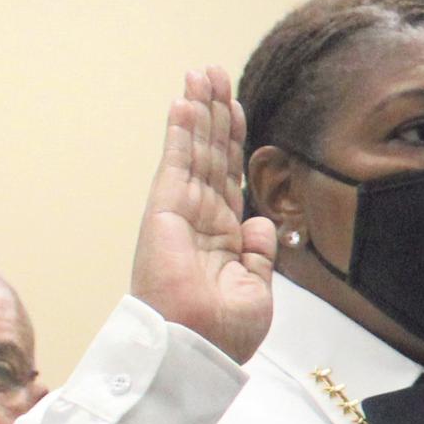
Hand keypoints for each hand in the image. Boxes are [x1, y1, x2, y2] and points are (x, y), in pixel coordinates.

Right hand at [132, 68, 276, 363]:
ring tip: (202, 74)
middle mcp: (199, 219)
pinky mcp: (164, 213)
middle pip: (209, 154)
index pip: (227, 177)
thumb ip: (258, 253)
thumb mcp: (256, 289)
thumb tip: (260, 221)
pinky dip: (180, 133)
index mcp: (221, 237)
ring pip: (193, 151)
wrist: (195, 350)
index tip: (234, 108)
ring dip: (199, 111)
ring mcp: (179, 213)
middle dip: (214, 114)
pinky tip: (184, 103)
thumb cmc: (222, 332)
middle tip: (214, 73)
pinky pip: (176, 164)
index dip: (231, 141)